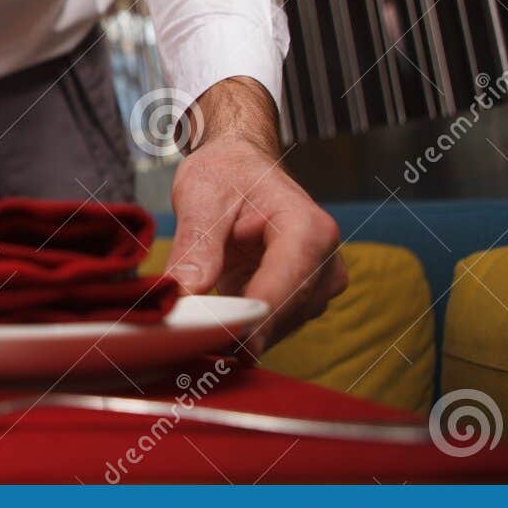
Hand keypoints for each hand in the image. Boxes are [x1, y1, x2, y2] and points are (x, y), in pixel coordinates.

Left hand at [162, 78, 346, 353]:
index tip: (214, 340)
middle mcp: (324, 263)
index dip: (251, 320)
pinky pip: (268, 327)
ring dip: (235, 333)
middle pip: (282, 314)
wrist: (241, 167)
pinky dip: (238, 328)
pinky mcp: (299, 300)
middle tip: (186, 336)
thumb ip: (196, 245)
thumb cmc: (226, 173)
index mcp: (308, 230)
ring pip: (275, 328)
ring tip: (192, 326)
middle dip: (236, 330)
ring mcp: (316, 286)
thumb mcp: (201, 197)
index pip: (285, 288)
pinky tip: (208, 324)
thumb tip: (183, 293)